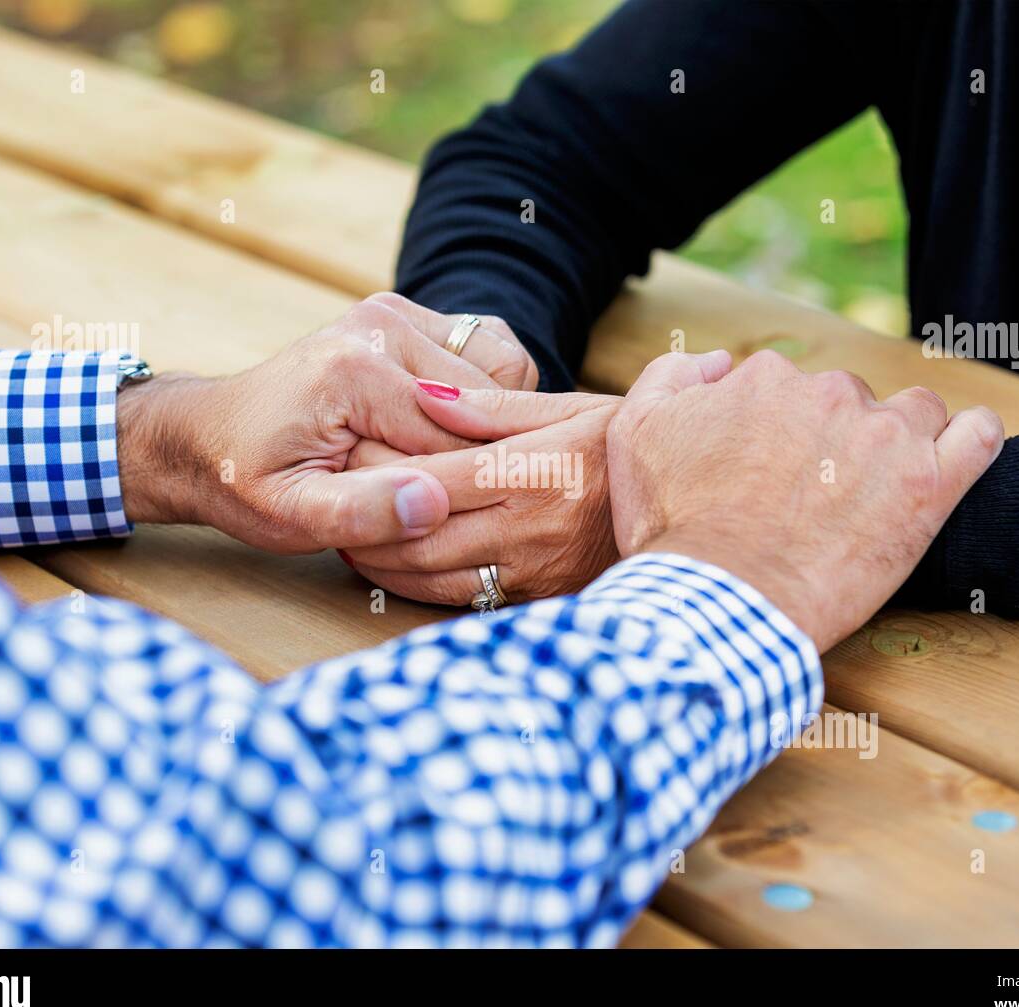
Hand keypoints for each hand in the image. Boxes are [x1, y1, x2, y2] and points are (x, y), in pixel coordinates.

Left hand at [115, 294, 528, 552]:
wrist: (206, 435)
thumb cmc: (246, 479)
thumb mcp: (289, 516)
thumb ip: (360, 513)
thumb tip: (432, 505)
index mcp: (355, 370)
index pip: (462, 434)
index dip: (471, 484)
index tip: (460, 513)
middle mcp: (383, 326)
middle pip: (493, 398)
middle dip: (484, 452)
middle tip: (445, 492)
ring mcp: (399, 314)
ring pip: (505, 372)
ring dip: (494, 422)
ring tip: (448, 464)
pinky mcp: (409, 318)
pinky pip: (490, 356)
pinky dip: (487, 398)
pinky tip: (450, 436)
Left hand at [341, 381, 619, 603]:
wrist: (694, 507)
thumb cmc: (621, 445)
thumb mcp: (568, 409)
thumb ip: (494, 408)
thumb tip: (430, 396)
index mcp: (535, 470)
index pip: (434, 476)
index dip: (380, 473)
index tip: (339, 461)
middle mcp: (533, 525)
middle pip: (422, 531)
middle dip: (366, 523)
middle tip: (324, 507)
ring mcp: (536, 567)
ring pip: (432, 574)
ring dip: (380, 561)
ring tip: (344, 539)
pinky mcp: (539, 595)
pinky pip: (461, 598)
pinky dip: (413, 586)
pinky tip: (387, 567)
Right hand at [608, 350, 1004, 651]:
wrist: (719, 601)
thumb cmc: (672, 530)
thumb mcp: (633, 436)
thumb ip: (670, 378)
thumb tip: (720, 362)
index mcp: (765, 380)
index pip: (786, 388)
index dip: (777, 432)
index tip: (768, 475)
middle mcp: (828, 393)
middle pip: (847, 402)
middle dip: (836, 440)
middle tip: (814, 500)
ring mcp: (886, 436)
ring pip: (914, 413)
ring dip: (902, 441)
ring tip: (880, 492)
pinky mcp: (931, 485)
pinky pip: (977, 437)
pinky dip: (971, 444)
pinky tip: (952, 464)